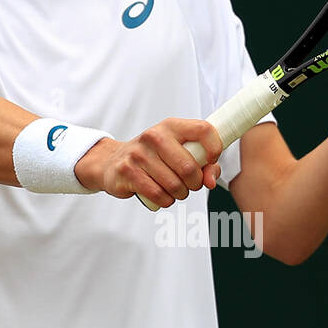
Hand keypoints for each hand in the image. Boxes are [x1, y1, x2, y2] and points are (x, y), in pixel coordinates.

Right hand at [75, 118, 222, 204]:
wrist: (112, 162)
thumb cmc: (154, 158)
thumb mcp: (178, 153)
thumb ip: (204, 165)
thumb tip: (211, 182)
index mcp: (171, 126)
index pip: (204, 130)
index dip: (214, 149)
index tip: (210, 161)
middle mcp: (154, 136)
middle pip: (189, 168)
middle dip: (195, 183)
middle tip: (190, 184)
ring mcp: (139, 154)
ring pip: (174, 185)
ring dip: (180, 194)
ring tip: (175, 190)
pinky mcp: (127, 172)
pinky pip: (158, 195)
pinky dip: (166, 201)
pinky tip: (163, 196)